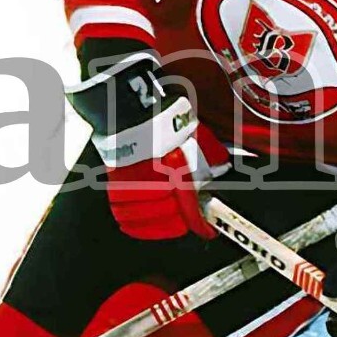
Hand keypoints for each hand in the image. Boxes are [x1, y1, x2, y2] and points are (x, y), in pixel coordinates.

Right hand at [68, 51, 229, 241]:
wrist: (131, 107)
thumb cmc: (164, 119)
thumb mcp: (196, 134)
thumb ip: (210, 153)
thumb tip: (222, 164)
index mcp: (175, 173)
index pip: (188, 210)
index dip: (198, 225)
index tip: (205, 229)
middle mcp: (153, 182)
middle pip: (165, 217)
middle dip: (176, 224)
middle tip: (183, 223)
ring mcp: (132, 183)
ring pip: (140, 218)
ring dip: (153, 225)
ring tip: (162, 224)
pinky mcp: (114, 182)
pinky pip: (120, 211)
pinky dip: (129, 222)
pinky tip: (135, 222)